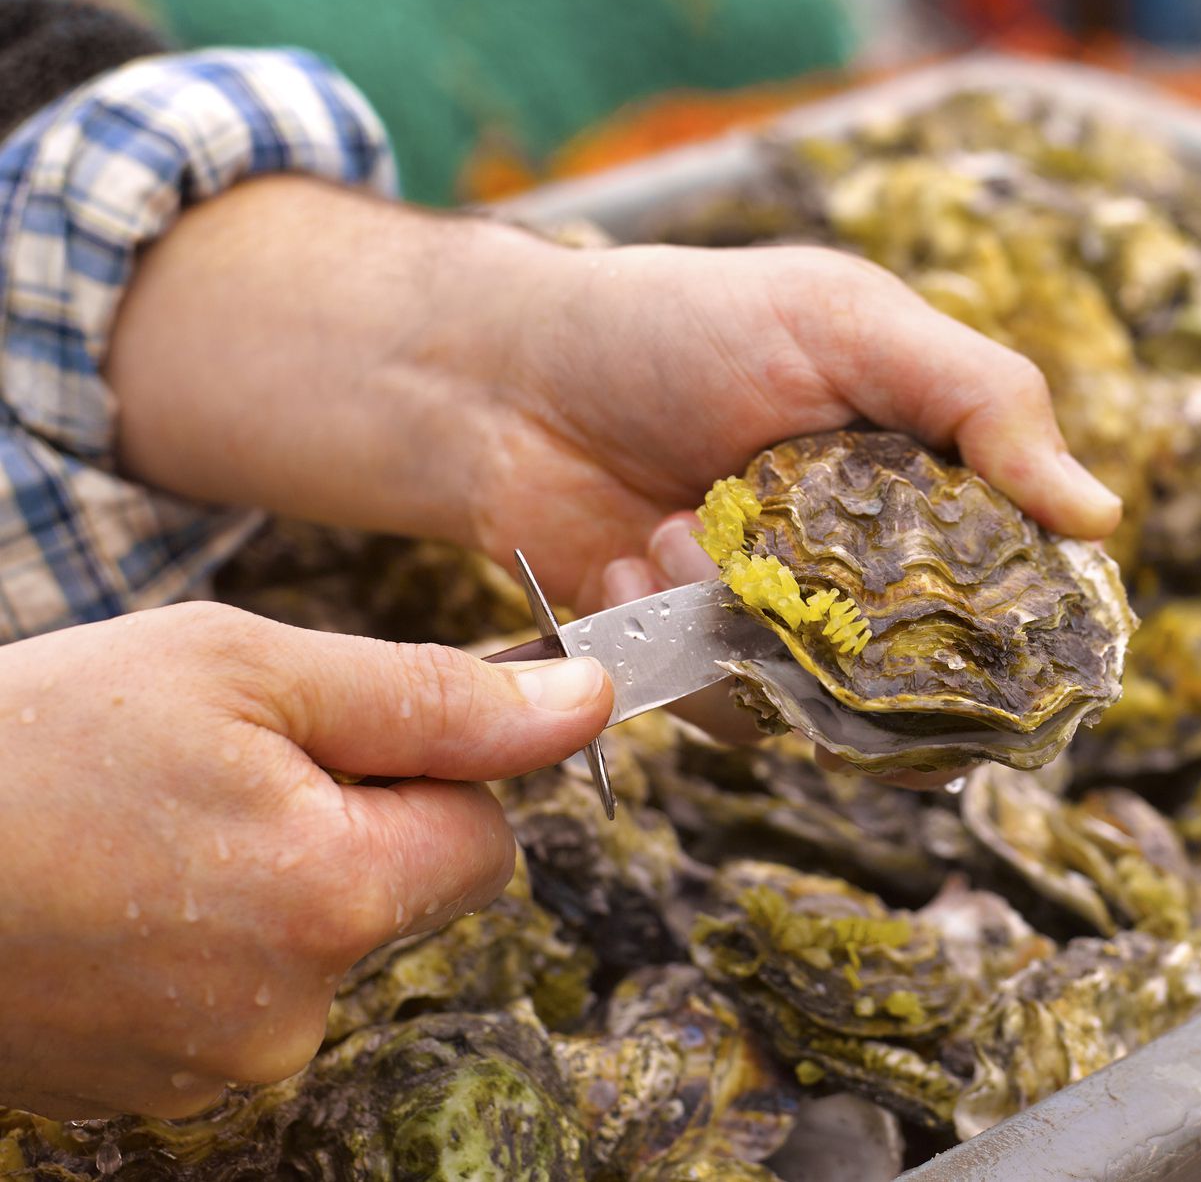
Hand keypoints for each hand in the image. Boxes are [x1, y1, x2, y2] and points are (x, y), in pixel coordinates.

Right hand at [0, 601, 608, 1119]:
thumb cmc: (33, 742)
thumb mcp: (243, 669)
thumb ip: (432, 697)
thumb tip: (583, 701)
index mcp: (333, 895)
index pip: (486, 835)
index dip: (429, 767)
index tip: (342, 731)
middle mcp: (294, 1008)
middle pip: (409, 894)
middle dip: (355, 823)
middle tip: (224, 767)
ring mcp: (217, 1066)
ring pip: (324, 943)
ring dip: (275, 879)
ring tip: (146, 827)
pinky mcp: (150, 1092)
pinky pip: (242, 995)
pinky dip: (206, 939)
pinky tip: (116, 892)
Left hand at [108, 182, 1121, 606]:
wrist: (496, 384)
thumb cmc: (675, 326)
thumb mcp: (845, 322)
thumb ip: (981, 397)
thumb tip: (1098, 516)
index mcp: (927, 462)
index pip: (1023, 556)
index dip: (1029, 592)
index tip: (1005, 602)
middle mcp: (875, 552)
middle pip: (946, 652)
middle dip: (879, 623)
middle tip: (806, 558)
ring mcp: (793, 617)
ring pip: (849, 699)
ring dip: (765, 623)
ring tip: (684, 522)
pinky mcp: (713, 668)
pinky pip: (749, 716)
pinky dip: (694, 652)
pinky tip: (639, 560)